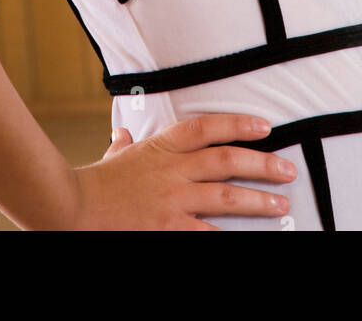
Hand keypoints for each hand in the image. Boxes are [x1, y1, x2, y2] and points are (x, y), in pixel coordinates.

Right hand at [72, 114, 295, 230]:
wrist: (74, 208)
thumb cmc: (95, 183)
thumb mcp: (114, 157)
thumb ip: (123, 145)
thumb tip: (121, 135)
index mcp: (162, 147)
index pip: (206, 127)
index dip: (237, 123)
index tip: (264, 126)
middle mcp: (173, 170)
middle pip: (226, 160)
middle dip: (261, 164)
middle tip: (287, 170)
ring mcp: (173, 200)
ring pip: (225, 197)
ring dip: (257, 201)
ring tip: (280, 205)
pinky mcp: (168, 228)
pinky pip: (207, 234)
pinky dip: (228, 237)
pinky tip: (248, 239)